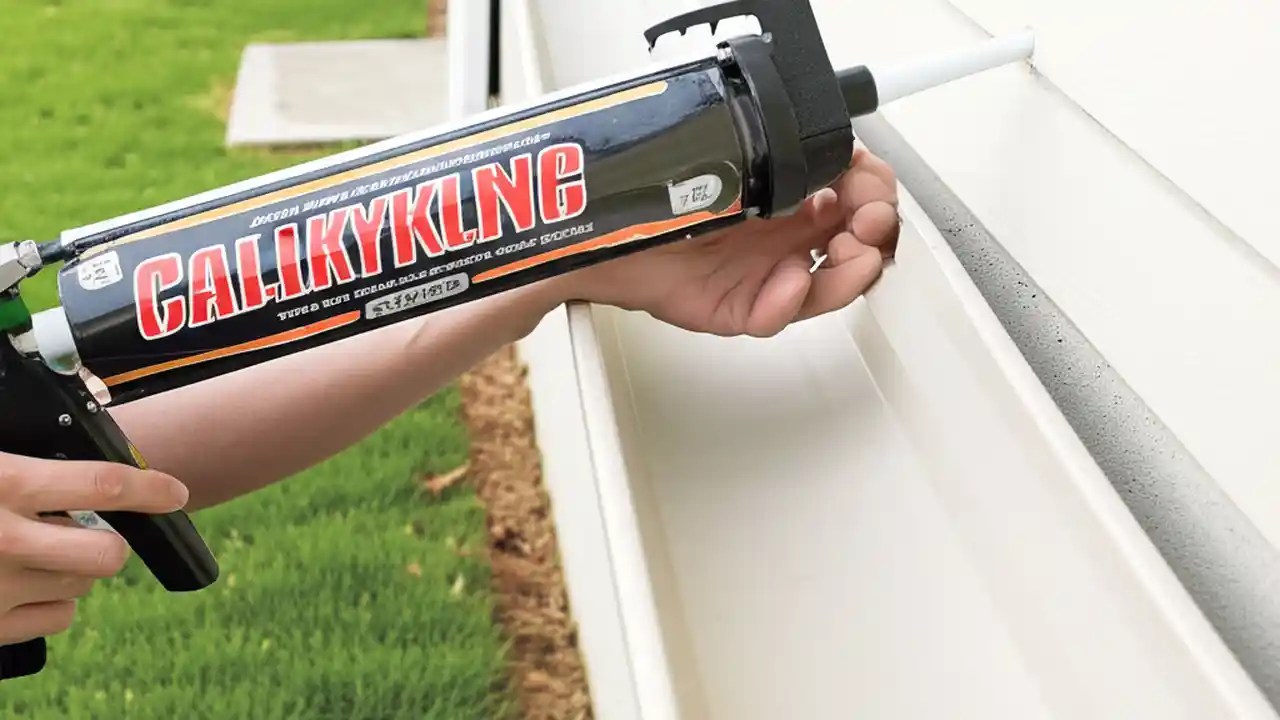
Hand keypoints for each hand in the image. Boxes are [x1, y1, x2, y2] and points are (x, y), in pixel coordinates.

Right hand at [0, 452, 188, 644]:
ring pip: (82, 585)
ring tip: (34, 551)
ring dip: (73, 569)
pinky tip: (25, 583)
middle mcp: (6, 540)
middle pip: (107, 554)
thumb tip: (86, 465)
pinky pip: (56, 618)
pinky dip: (51, 602)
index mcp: (6, 484)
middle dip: (112, 543)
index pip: (103, 486)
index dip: (151, 489)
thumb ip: (30, 467)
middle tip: (91, 533)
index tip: (175, 493)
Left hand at [568, 147, 899, 336]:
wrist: (599, 223)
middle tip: (868, 225)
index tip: (872, 192)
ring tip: (848, 258)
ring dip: (848, 274)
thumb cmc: (656, 188)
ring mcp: (763, 274)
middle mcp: (784, 235)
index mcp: (791, 193)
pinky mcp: (737, 308)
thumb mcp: (734, 152)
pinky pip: (773, 315)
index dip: (876, 194)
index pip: (858, 195)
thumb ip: (786, 152)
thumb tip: (839, 155)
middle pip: (856, 245)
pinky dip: (788, 301)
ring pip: (827, 285)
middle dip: (875, 234)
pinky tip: (790, 280)